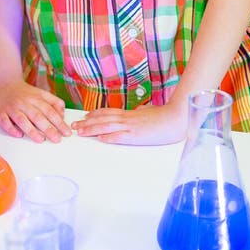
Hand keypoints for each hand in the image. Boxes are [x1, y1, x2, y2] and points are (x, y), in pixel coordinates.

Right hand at [0, 79, 69, 143]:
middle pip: (37, 116)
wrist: (3, 82)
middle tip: (57, 139)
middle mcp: (24, 102)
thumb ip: (54, 102)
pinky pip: (5, 122)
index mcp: (35, 97)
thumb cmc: (24, 92)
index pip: (50, 111)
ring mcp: (11, 107)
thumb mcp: (41, 93)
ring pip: (22, 120)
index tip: (66, 132)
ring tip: (41, 140)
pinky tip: (19, 135)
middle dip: (48, 129)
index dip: (59, 122)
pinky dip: (11, 129)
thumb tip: (62, 116)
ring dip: (31, 131)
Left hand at [71, 101, 186, 145]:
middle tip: (74, 126)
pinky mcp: (137, 135)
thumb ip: (142, 112)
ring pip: (107, 127)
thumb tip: (139, 111)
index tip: (83, 117)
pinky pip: (121, 136)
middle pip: (102, 119)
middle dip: (87, 123)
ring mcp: (131, 126)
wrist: (176, 118)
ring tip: (80, 132)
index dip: (94, 114)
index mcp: (129, 113)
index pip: (107, 112)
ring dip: (92, 129)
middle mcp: (127, 118)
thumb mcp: (149, 111)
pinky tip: (100, 139)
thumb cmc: (164, 116)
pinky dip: (110, 137)